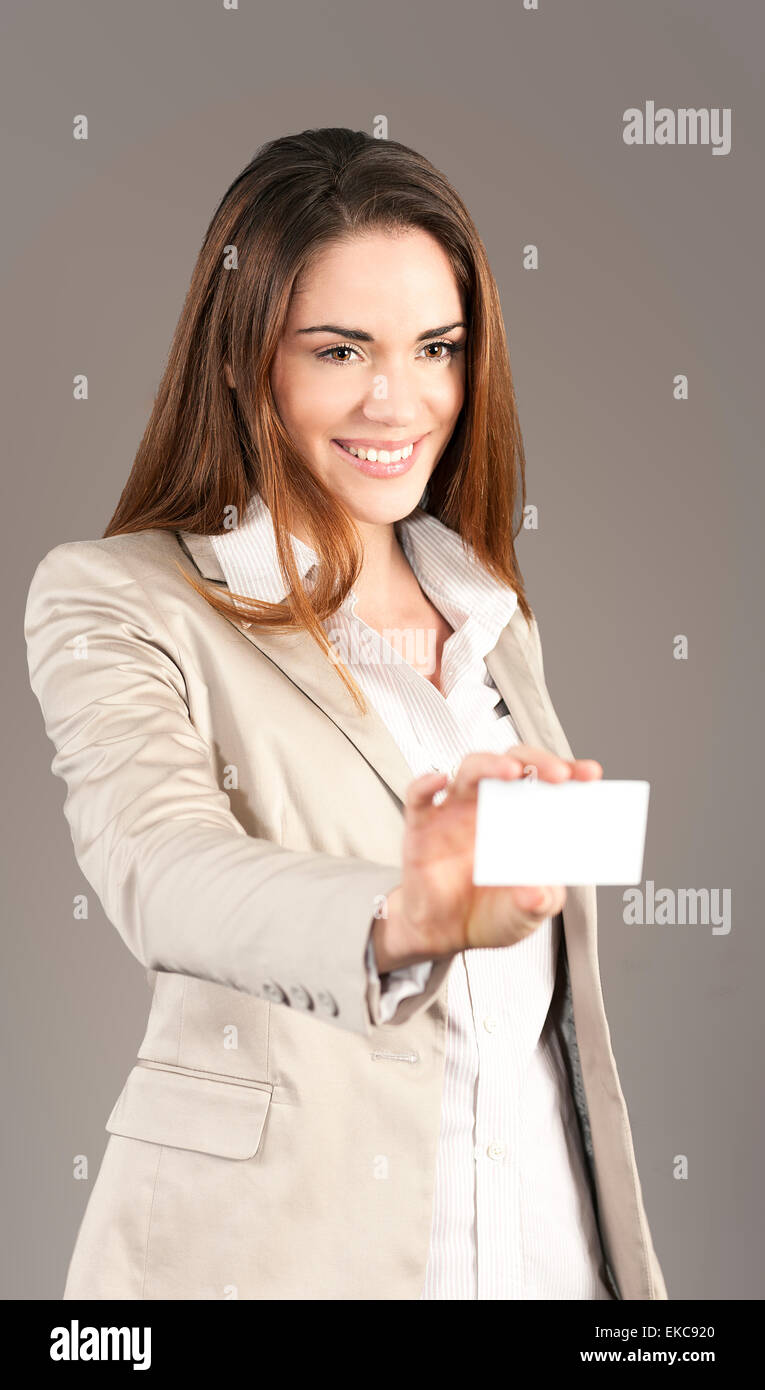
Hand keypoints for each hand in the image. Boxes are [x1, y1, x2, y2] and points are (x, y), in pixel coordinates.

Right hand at [372, 747, 602, 970]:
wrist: (445, 934)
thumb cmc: (491, 913)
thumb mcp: (527, 913)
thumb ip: (538, 901)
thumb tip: (538, 889)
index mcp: (522, 819)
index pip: (548, 785)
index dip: (570, 774)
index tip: (591, 774)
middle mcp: (490, 806)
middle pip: (512, 763)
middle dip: (538, 762)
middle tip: (559, 775)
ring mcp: (455, 812)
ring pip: (470, 770)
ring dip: (491, 765)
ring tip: (511, 771)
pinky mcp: (422, 826)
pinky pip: (419, 797)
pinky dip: (425, 784)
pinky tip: (438, 781)